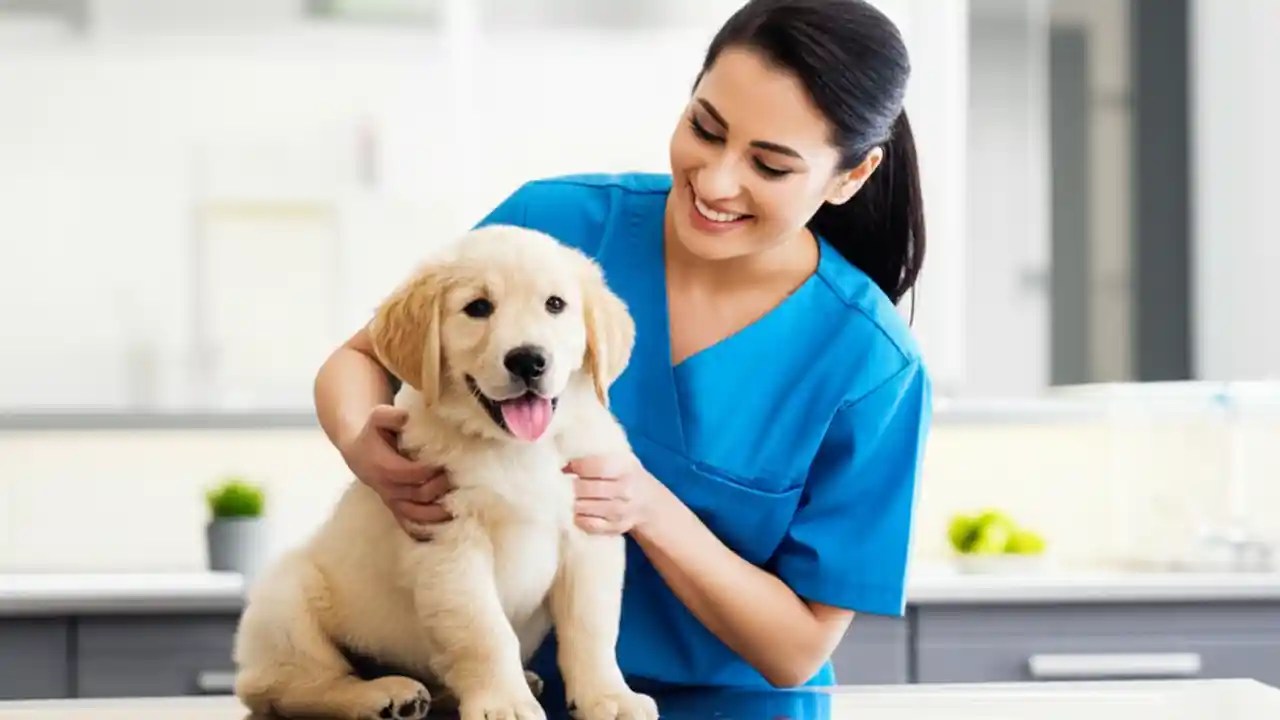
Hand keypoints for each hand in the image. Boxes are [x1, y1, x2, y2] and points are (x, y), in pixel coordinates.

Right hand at [338, 405, 452, 538]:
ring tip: (457, 509)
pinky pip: (409, 525)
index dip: (429, 470)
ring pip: (415, 515)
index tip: (446, 463)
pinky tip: (443, 530)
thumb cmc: (373, 434)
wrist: (358, 452)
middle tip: (457, 479)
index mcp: (383, 467)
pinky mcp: (396, 508)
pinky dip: (425, 530)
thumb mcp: (377, 418)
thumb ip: (390, 415)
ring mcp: (392, 501)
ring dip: (437, 514)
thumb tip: (406, 417)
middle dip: (439, 488)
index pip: (410, 473)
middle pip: (418, 494)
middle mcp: (387, 488)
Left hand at [565, 452, 662, 535]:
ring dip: (573, 503)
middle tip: (560, 484)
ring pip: (590, 508)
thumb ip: (598, 458)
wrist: (650, 504)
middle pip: (591, 489)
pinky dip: (580, 519)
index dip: (578, 466)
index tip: (565, 466)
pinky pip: (593, 525)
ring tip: (563, 498)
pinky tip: (574, 513)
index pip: (598, 467)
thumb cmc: (628, 477)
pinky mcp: (616, 527)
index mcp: (627, 468)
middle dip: (572, 486)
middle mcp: (626, 490)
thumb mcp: (621, 461)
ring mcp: (622, 511)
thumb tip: (565, 461)